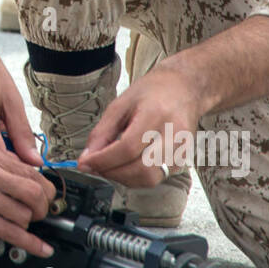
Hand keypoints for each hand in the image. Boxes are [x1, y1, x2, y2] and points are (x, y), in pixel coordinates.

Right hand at [0, 145, 56, 256]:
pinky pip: (15, 234)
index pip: (30, 170)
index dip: (44, 187)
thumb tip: (27, 180)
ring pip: (26, 214)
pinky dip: (32, 244)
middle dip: (43, 207)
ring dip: (27, 225)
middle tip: (40, 214)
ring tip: (20, 226)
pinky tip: (40, 248)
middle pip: (36, 191)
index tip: (46, 197)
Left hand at [76, 64, 204, 185]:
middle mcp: (174, 134)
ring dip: (123, 178)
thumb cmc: (152, 92)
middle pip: (140, 168)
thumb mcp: (121, 104)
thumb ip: (102, 132)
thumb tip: (87, 158)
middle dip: (112, 173)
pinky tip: (126, 166)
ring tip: (109, 166)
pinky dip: (136, 178)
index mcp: (156, 114)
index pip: (128, 148)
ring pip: (149, 179)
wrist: (184, 88)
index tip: (84, 163)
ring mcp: (182, 149)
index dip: (103, 160)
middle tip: (94, 166)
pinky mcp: (184, 160)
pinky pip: (156, 178)